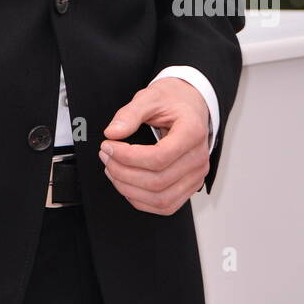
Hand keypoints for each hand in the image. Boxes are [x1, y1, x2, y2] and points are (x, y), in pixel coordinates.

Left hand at [99, 78, 210, 214]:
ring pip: (161, 199)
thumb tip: (113, 132)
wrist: (191, 105)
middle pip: (158, 181)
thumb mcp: (150, 97)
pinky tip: (126, 184)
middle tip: (105, 156)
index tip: (108, 146)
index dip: (128, 157)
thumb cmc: (173, 101)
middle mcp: (198, 158)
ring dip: (129, 189)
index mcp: (192, 132)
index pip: (159, 157)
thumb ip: (130, 113)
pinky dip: (142, 200)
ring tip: (112, 170)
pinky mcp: (190, 186)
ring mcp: (196, 175)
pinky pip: (166, 205)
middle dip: (123, 172)